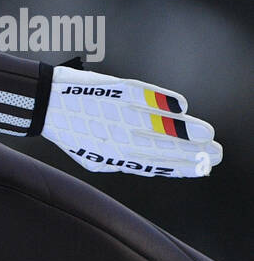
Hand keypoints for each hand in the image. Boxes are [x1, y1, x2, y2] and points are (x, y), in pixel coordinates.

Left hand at [40, 66, 221, 178]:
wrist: (44, 103)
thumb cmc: (72, 129)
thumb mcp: (92, 155)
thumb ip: (121, 161)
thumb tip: (154, 165)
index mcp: (111, 157)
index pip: (153, 166)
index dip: (180, 168)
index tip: (203, 169)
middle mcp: (116, 138)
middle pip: (161, 148)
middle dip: (192, 153)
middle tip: (216, 154)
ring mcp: (116, 114)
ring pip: (157, 125)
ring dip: (185, 130)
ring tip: (208, 134)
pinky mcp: (113, 90)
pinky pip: (142, 96)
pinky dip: (162, 101)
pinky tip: (181, 107)